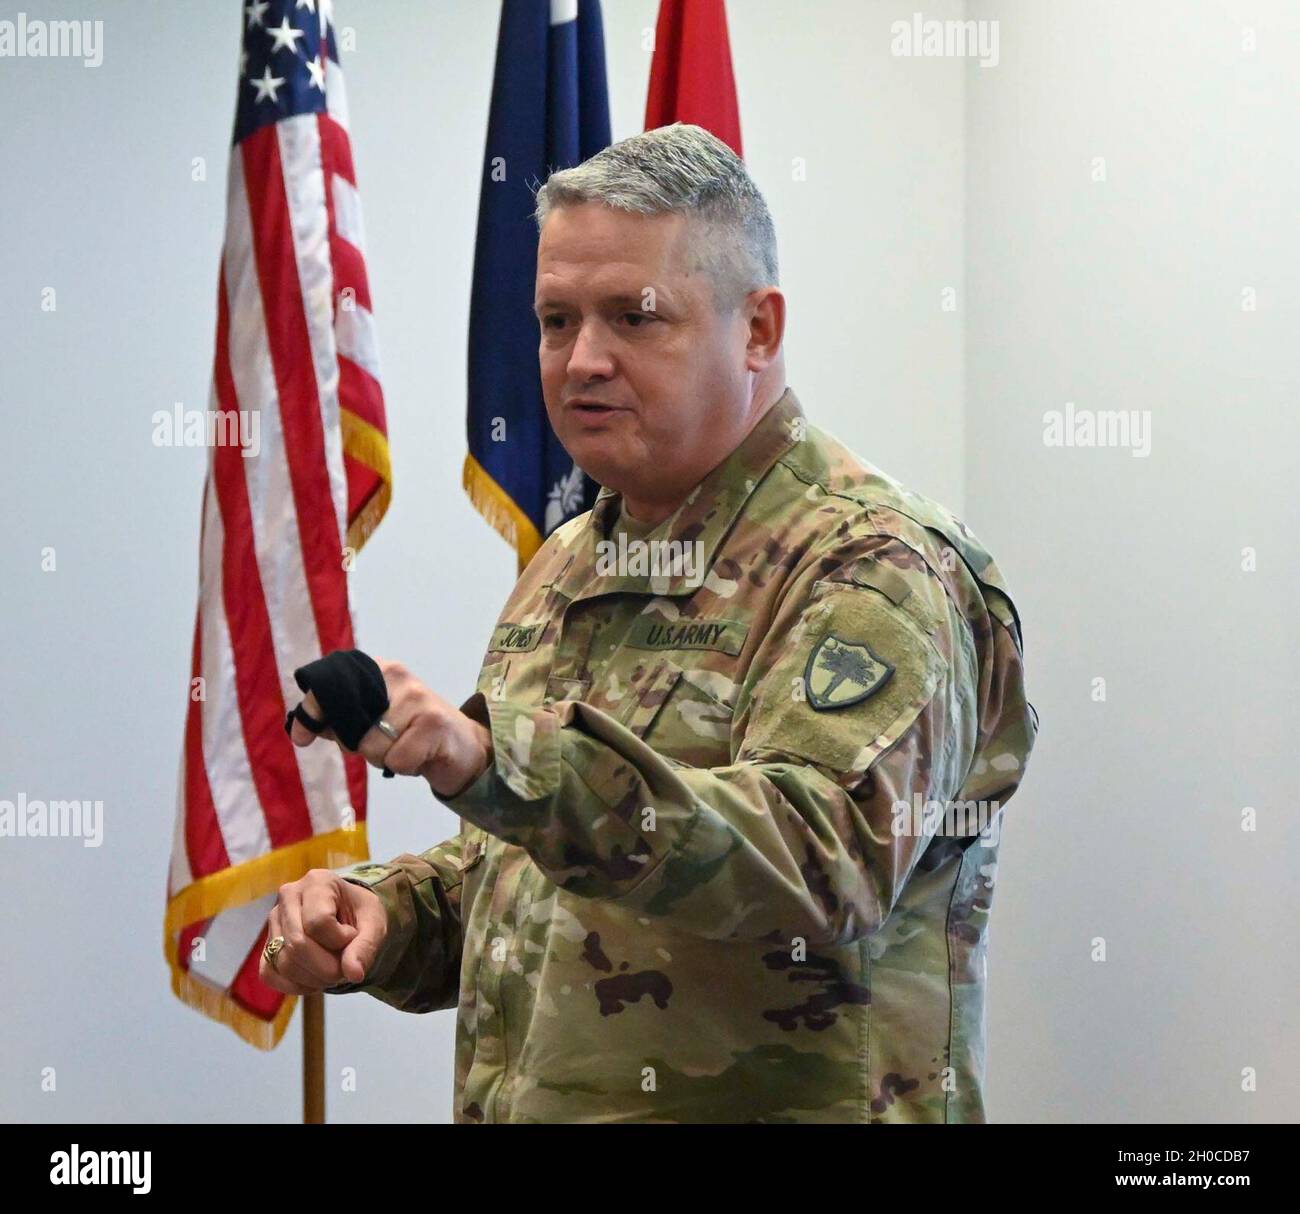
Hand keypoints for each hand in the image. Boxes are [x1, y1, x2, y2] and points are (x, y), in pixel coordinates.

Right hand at [259, 869, 386, 993]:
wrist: (348, 916)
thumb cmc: (361, 915)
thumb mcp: (374, 925)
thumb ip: (366, 947)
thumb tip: (354, 974)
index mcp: (318, 882)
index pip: (319, 922)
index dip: (340, 941)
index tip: (352, 936)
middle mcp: (289, 895)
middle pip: (297, 944)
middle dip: (326, 967)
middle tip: (343, 966)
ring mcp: (274, 920)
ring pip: (283, 962)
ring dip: (313, 978)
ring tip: (331, 969)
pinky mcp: (266, 944)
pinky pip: (269, 973)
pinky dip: (293, 985)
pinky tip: (314, 979)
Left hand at [287, 657, 492, 797]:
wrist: (465, 746)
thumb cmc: (412, 733)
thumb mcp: (373, 721)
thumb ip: (339, 720)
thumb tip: (299, 729)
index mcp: (378, 670)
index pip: (333, 684)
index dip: (312, 712)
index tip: (301, 736)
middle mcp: (396, 676)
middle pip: (348, 724)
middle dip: (357, 744)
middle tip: (384, 744)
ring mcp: (417, 697)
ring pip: (371, 746)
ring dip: (384, 759)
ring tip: (405, 748)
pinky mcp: (434, 723)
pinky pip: (396, 760)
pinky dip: (405, 768)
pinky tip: (420, 757)